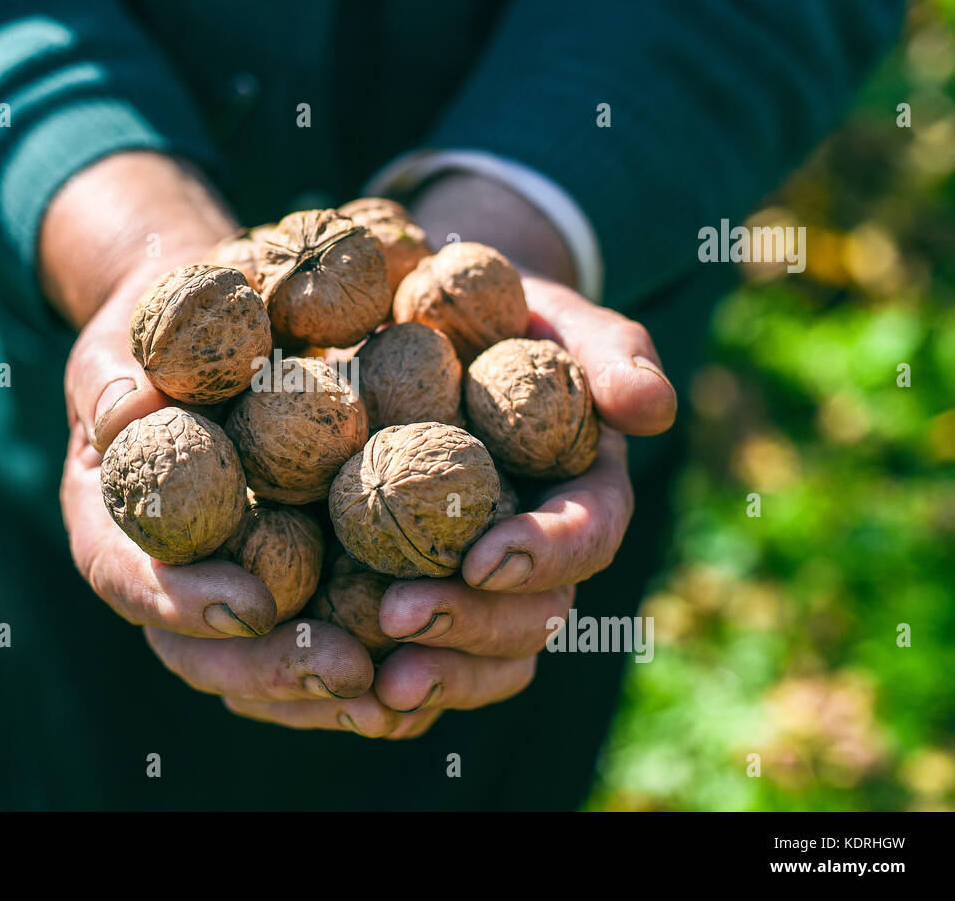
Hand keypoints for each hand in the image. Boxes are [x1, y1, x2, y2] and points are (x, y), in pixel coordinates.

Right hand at [45, 152, 399, 734]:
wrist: (210, 326)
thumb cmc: (159, 328)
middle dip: (273, 668)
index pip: (128, 575)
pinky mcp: (290, 583)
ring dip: (328, 693)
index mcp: (112, 520)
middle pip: (201, 649)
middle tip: (347, 670)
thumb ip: (116, 374)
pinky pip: (319, 640)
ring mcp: (227, 586)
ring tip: (400, 696)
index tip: (249, 604)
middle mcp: (167, 572)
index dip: (180, 600)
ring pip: (263, 668)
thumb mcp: (127, 336)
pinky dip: (368, 667)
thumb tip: (123, 411)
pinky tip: (428, 674)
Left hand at [368, 173, 677, 717]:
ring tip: (382, 683)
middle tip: (400, 618)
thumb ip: (612, 351)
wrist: (434, 328)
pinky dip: (394, 680)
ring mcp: (482, 579)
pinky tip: (353, 690)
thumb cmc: (506, 318)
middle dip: (474, 624)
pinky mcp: (424, 590)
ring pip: (486, 653)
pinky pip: (427, 654)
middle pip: (532, 615)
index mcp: (582, 491)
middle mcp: (539, 550)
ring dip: (440, 669)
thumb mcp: (559, 318)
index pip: (587, 534)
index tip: (483, 559)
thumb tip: (653, 409)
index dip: (544, 554)